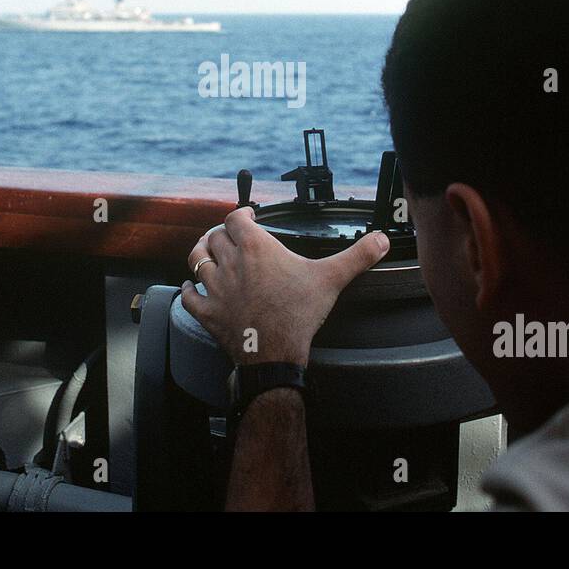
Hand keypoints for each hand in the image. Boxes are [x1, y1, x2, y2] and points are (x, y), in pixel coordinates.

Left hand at [182, 207, 390, 366]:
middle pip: (215, 237)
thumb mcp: (330, 279)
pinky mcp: (206, 312)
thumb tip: (381, 240)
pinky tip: (191, 288)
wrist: (274, 354)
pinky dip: (187, 290)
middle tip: (230, 236)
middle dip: (222, 234)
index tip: (249, 217)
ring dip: (201, 254)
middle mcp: (230, 262)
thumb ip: (356, 256)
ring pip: (197, 260)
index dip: (242, 214)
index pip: (236, 218)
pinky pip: (188, 296)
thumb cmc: (299, 314)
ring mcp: (214, 288)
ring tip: (207, 252)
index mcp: (255, 248)